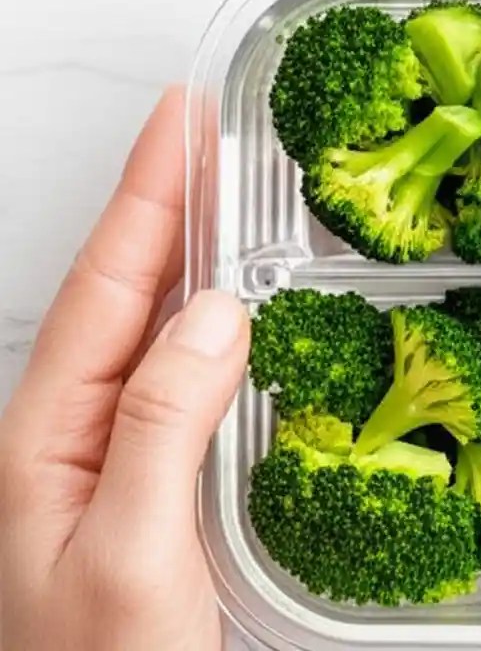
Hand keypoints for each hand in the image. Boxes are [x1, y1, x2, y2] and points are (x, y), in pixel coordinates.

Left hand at [0, 87, 248, 650]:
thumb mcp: (130, 553)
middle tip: (207, 132)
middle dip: (164, 200)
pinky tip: (237, 309)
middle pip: (122, 289)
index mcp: (47, 436)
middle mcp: (72, 436)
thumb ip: (165, 426)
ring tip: (223, 193)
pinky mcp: (153, 482)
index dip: (147, 195)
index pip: (106, 287)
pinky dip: (215, 323)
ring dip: (189, 251)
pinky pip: (181, 377)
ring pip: (152, 328)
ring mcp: (110, 457)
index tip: (181, 121)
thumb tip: (215, 318)